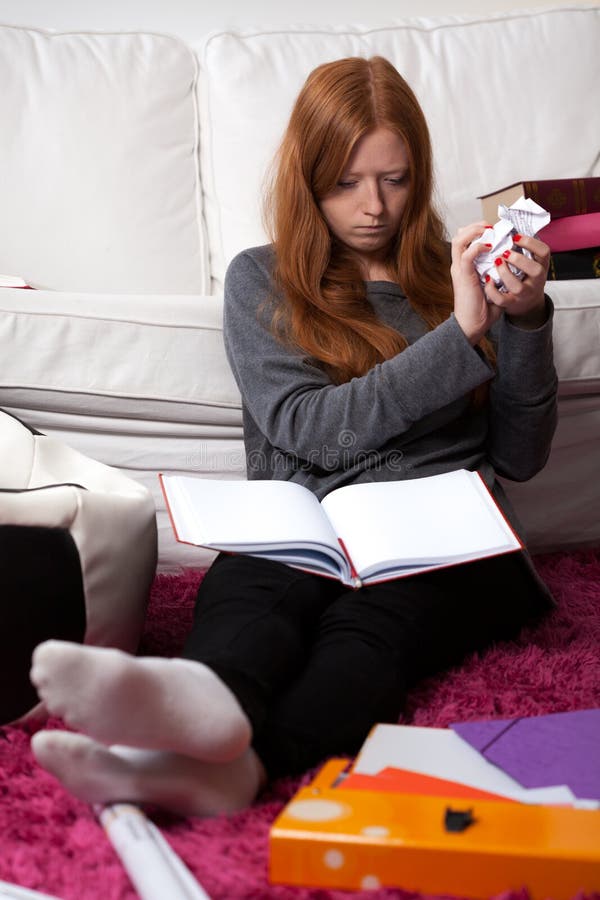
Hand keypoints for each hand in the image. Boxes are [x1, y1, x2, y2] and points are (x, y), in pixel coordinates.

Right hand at [451, 221, 502, 344]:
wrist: (471, 325)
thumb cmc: (481, 309)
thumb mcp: (491, 287)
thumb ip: (497, 275)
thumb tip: (511, 267)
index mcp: (464, 268)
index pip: (463, 242)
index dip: (475, 232)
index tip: (491, 230)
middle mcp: (458, 266)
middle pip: (458, 237)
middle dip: (474, 227)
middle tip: (489, 225)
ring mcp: (459, 270)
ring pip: (458, 240)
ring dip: (474, 232)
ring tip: (487, 230)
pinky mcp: (463, 276)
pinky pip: (467, 254)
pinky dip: (477, 247)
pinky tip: (489, 246)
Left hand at [485, 233, 550, 329]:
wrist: (525, 302)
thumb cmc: (523, 275)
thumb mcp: (529, 259)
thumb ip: (521, 245)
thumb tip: (507, 223)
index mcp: (541, 264)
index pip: (544, 251)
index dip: (531, 243)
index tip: (515, 236)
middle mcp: (536, 280)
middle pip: (535, 270)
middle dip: (519, 259)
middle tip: (505, 252)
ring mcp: (524, 293)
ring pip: (517, 286)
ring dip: (505, 273)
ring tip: (496, 263)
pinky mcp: (512, 303)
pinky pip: (502, 299)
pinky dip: (493, 290)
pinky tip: (488, 279)